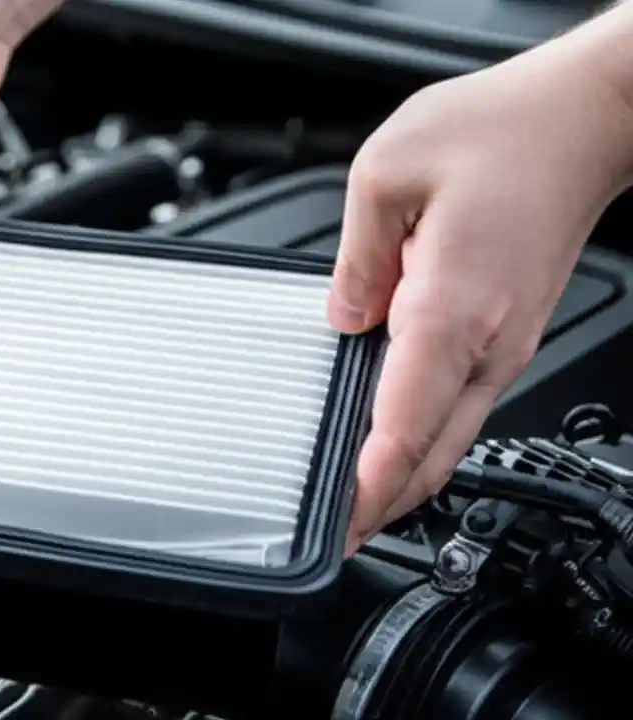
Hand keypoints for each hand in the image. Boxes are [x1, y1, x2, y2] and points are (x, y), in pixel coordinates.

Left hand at [332, 12, 632, 552]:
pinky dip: (421, 436)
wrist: (585, 120)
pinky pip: (459, 404)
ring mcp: (506, 344)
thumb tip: (341, 319)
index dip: (368, 481)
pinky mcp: (508, 333)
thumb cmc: (502, 132)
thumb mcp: (386, 174)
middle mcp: (488, 342)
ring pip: (449, 436)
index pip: (403, 423)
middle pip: (430, 452)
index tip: (340, 518)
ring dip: (402, 475)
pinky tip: (389, 440)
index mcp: (450, 308)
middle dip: (381, 501)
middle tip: (336, 531)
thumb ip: (354, 260)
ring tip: (354, 501)